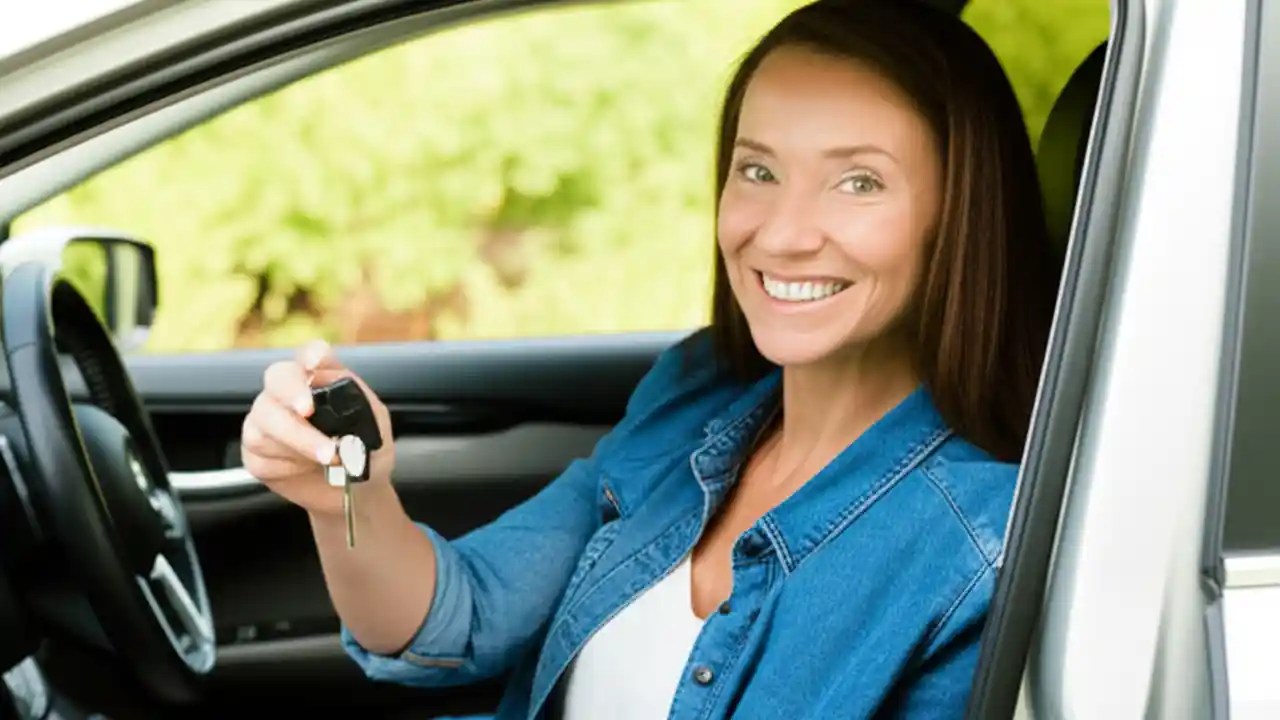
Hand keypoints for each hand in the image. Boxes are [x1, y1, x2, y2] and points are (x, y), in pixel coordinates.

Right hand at [240, 339, 395, 516]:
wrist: (357, 492)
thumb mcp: (376, 424)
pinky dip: (285, 464)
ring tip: (328, 457)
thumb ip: (361, 403)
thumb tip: (339, 397)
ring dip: (299, 440)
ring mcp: (267, 422)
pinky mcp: (255, 453)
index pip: (311, 354)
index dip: (311, 354)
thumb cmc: (365, 452)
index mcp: (320, 380)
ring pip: (266, 420)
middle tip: (308, 410)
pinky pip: (259, 453)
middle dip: (291, 393)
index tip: (315, 364)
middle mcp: (288, 394)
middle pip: (277, 378)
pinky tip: (304, 469)